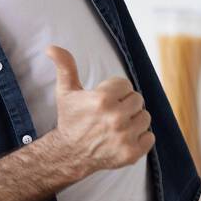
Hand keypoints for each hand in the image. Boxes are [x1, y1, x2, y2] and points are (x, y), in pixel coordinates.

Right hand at [45, 45, 153, 178]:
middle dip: (125, 104)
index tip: (103, 101)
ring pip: (145, 117)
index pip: (126, 85)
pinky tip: (123, 138)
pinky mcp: (132, 153)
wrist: (69, 153)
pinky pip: (150, 136)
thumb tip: (51, 47)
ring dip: (134, 120)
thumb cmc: (70, 119)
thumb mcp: (65, 91)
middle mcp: (115, 118)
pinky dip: (140, 137)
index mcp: (102, 99)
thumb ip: (64, 66)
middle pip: (138, 100)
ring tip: (117, 125)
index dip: (114, 91)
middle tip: (109, 114)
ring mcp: (125, 137)